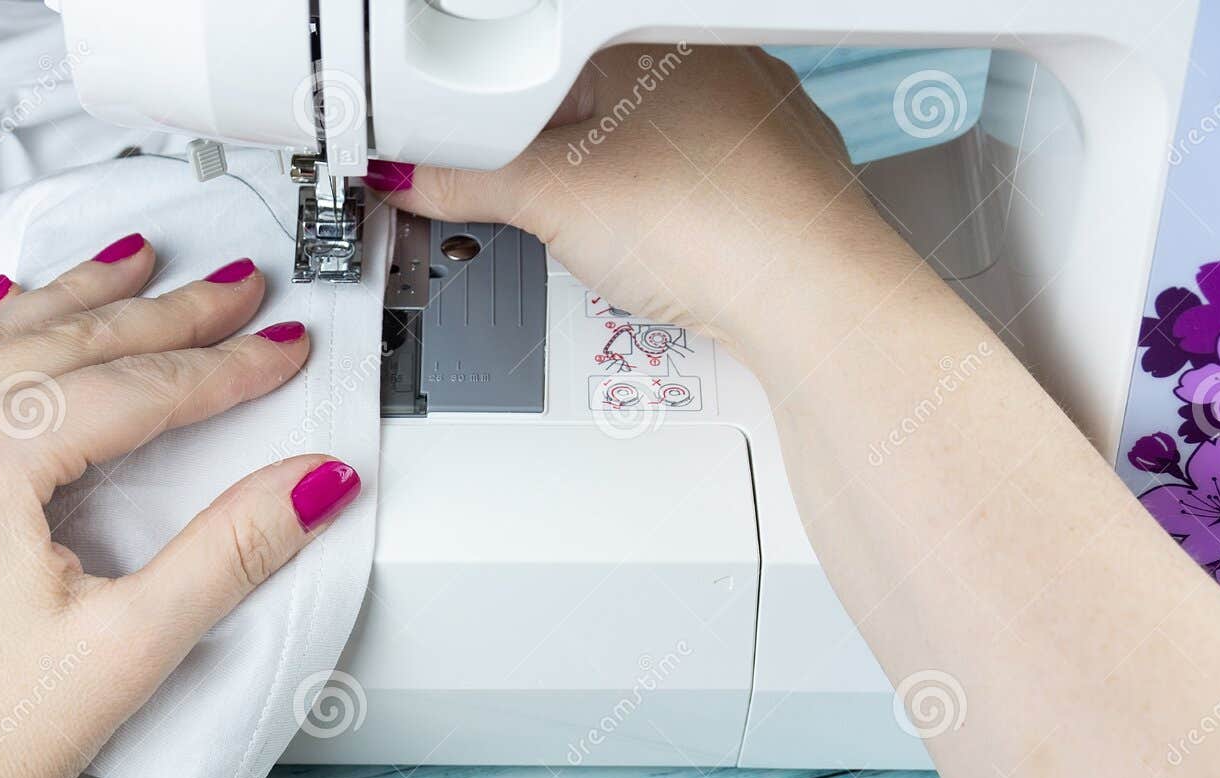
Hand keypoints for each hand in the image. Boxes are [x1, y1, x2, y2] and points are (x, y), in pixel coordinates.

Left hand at [0, 236, 359, 777]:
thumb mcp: (131, 645)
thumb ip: (235, 548)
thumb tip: (318, 482)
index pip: (135, 390)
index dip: (226, 366)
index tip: (285, 345)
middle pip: (66, 346)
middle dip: (162, 313)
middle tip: (232, 284)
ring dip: (72, 303)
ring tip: (134, 264)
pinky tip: (5, 309)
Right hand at [370, 45, 887, 370]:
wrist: (808, 295)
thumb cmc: (710, 219)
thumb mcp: (551, 197)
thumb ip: (466, 182)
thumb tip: (411, 176)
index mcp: (651, 40)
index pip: (538, 70)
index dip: (493, 126)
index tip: (464, 165)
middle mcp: (716, 66)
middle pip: (594, 108)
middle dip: (554, 161)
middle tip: (536, 208)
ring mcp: (757, 125)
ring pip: (651, 150)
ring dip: (614, 192)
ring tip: (608, 236)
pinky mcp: (781, 183)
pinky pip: (698, 189)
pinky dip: (669, 218)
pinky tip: (662, 247)